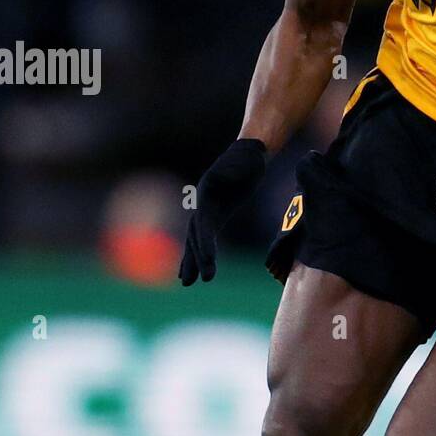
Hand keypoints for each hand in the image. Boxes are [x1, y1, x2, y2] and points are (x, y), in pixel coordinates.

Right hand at [178, 138, 267, 285]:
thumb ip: (235, 172)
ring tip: (186, 282)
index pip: (204, 224)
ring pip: (194, 238)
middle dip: (194, 258)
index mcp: (207, 194)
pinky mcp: (215, 214)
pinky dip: (199, 252)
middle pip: (195, 235)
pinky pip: (203, 236)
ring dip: (190, 260)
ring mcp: (206, 208)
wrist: (249, 153)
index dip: (204, 244)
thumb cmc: (249, 159)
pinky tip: (197, 268)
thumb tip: (229, 178)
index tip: (208, 263)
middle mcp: (202, 203)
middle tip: (192, 282)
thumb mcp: (245, 164)